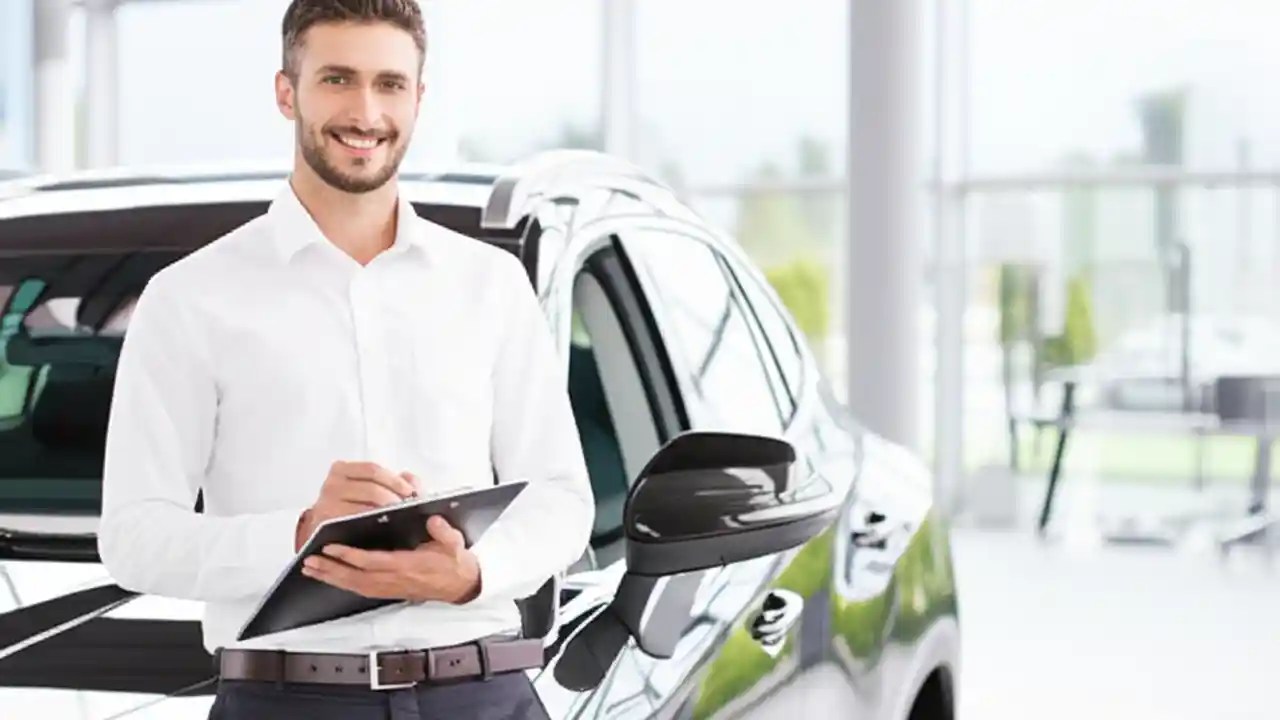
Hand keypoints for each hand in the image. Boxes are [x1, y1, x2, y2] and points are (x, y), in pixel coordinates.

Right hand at [295, 461, 419, 550]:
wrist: (327, 532)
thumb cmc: (353, 507)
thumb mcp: (371, 489)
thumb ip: (394, 482)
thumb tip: (411, 479)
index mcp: (342, 470)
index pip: (372, 470)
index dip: (395, 481)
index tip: (411, 492)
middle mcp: (331, 484)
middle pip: (371, 489)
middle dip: (394, 499)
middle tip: (409, 509)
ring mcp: (326, 505)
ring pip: (365, 508)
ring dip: (387, 514)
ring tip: (401, 519)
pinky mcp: (326, 524)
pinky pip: (355, 525)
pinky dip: (373, 527)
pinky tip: (385, 529)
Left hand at [300, 515, 481, 604]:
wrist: (459, 584)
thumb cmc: (453, 561)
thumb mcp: (455, 543)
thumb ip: (445, 532)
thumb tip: (434, 519)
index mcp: (407, 565)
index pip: (372, 561)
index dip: (350, 555)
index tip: (332, 546)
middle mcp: (394, 580)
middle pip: (355, 577)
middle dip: (330, 569)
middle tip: (309, 560)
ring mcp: (389, 588)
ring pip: (353, 585)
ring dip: (330, 577)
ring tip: (310, 568)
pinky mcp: (387, 591)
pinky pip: (359, 589)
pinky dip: (341, 583)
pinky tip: (328, 577)